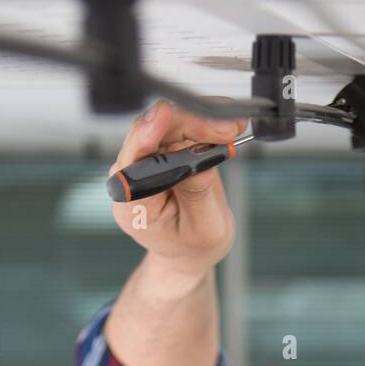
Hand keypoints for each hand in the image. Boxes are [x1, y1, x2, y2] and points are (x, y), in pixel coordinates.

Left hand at [108, 100, 247, 272]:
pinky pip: (178, 124)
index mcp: (132, 205)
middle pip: (152, 133)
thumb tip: (199, 157)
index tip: (164, 117)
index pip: (132, 163)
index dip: (147, 136)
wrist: (190, 249)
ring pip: (168, 122)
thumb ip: (198, 194)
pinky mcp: (162, 146)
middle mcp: (131, 175)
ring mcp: (145, 158)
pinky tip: (225, 124)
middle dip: (191, 125)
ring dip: (202, 120)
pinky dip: (204, 120)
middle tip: (227, 130)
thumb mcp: (204, 229)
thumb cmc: (193, 245)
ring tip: (233, 127)